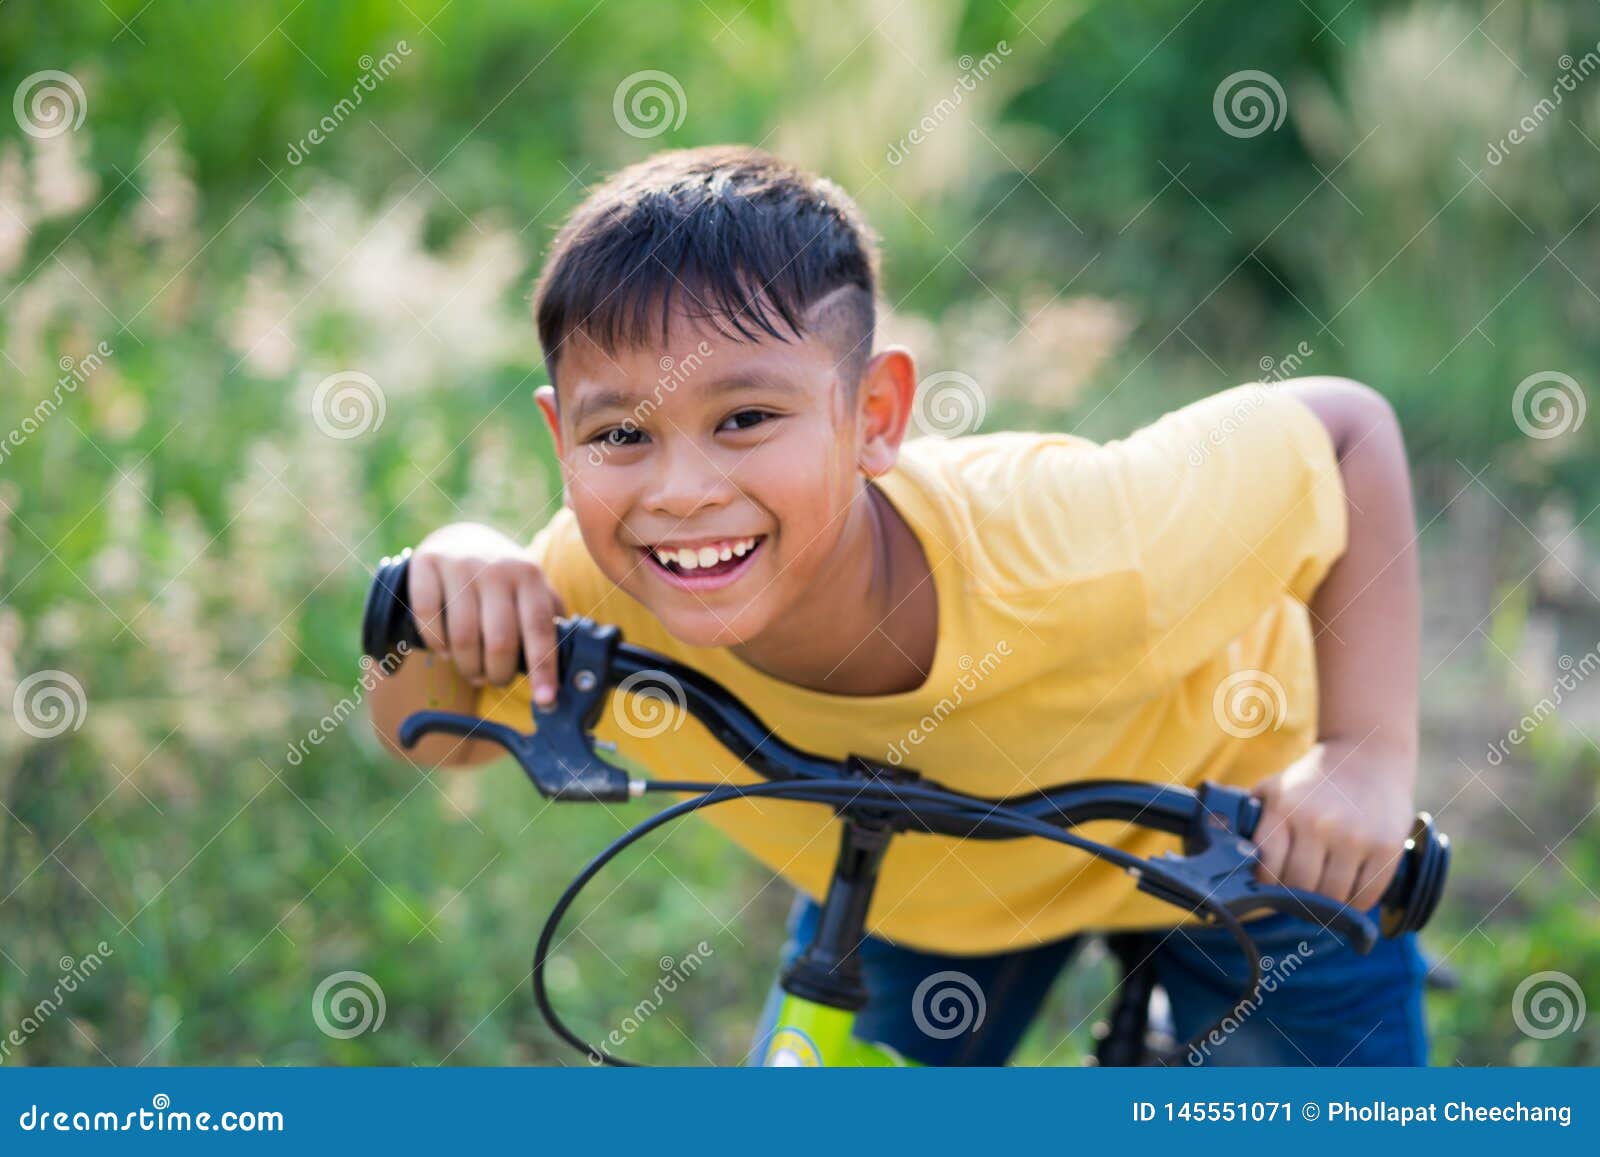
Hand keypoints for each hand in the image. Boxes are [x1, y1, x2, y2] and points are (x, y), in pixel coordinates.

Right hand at [406, 522, 564, 703]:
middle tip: (495, 680)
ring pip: (464, 637)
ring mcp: (460, 564)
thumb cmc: (504, 579)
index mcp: (530, 575)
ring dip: (468, 666)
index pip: (540, 629)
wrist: (460, 536)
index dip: (544, 669)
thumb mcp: (532, 590)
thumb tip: (568, 671)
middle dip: (499, 673)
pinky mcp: (426, 563)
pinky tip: (446, 650)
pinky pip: (428, 619)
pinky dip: (437, 644)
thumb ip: (549, 622)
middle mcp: (497, 567)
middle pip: (500, 641)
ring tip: (473, 670)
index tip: (545, 700)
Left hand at [1252, 739, 1415, 910]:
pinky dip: (1354, 905)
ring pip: (1333, 897)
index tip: (1271, 885)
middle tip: (1297, 898)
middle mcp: (1319, 823)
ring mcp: (1355, 836)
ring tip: (1322, 898)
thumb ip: (1251, 818)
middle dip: (1296, 898)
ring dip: (1326, 906)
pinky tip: (1348, 894)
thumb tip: (1222, 851)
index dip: (1267, 884)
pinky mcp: (1387, 847)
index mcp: (1285, 809)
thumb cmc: (1313, 780)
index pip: (1268, 867)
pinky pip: (1366, 895)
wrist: (1368, 755)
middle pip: (1300, 887)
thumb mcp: (1275, 788)